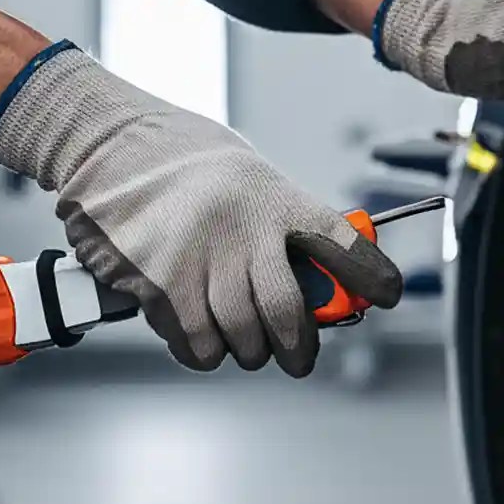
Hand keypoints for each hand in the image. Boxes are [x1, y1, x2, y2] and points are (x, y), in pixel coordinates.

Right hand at [0, 49, 401, 376]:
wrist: (112, 144)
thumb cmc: (189, 169)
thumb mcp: (250, 183)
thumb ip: (281, 233)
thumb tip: (317, 292)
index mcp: (276, 199)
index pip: (340, 240)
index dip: (371, 273)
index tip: (391, 294)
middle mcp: (244, 228)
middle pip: (288, 313)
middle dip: (299, 349)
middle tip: (298, 359)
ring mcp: (200, 257)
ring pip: (242, 337)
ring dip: (247, 351)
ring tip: (242, 342)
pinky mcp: (157, 282)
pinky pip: (197, 342)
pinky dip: (205, 352)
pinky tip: (201, 337)